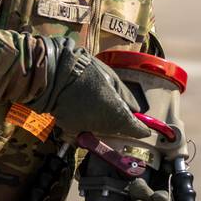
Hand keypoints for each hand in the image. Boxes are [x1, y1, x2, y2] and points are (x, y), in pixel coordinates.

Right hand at [29, 37, 150, 139]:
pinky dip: (87, 120)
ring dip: (104, 121)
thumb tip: (136, 109)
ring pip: (100, 129)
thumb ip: (125, 96)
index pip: (133, 128)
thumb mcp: (111, 78)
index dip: (140, 129)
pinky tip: (84, 106)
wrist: (54, 73)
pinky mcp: (70, 128)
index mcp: (115, 114)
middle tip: (122, 111)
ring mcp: (86, 128)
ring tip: (99, 103)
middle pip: (116, 129)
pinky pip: (84, 126)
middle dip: (121, 123)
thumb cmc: (86, 71)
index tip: (145, 130)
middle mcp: (102, 126)